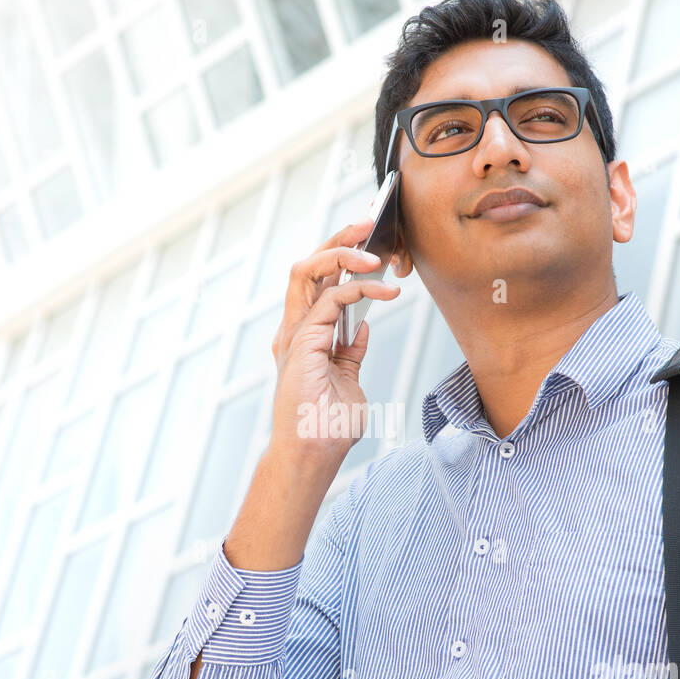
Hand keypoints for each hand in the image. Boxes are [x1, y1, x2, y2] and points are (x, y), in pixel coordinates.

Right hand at [268, 219, 400, 467]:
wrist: (313, 454)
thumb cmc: (327, 427)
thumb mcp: (348, 381)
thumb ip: (350, 353)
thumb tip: (362, 328)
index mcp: (304, 337)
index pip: (320, 283)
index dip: (343, 259)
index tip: (375, 247)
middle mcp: (295, 330)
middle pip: (309, 267)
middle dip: (338, 240)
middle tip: (370, 224)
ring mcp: (295, 334)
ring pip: (308, 271)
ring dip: (342, 253)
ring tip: (374, 250)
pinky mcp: (303, 342)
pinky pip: (331, 300)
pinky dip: (359, 291)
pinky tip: (385, 293)